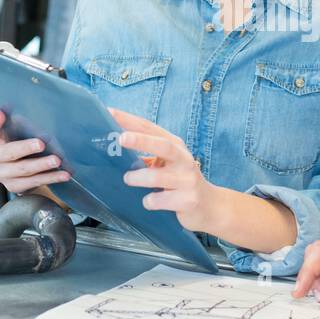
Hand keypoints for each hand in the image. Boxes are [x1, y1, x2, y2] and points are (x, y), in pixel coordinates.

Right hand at [0, 109, 69, 194]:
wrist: (23, 161)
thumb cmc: (22, 137)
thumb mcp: (20, 125)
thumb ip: (24, 124)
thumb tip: (31, 124)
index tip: (1, 113)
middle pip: (9, 152)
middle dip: (26, 148)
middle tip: (42, 143)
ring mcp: (1, 174)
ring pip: (23, 169)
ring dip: (42, 165)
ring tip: (57, 161)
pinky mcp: (13, 186)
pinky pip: (33, 182)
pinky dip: (51, 178)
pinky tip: (64, 175)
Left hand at [112, 108, 220, 233]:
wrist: (209, 205)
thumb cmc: (180, 181)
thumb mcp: (167, 162)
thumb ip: (147, 154)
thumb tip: (115, 145)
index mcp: (175, 146)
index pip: (150, 128)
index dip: (129, 120)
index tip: (110, 113)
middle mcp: (184, 159)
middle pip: (162, 146)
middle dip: (141, 141)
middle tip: (121, 139)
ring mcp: (187, 180)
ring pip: (157, 177)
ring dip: (139, 178)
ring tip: (128, 178)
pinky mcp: (187, 200)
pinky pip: (160, 200)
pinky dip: (150, 201)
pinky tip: (149, 201)